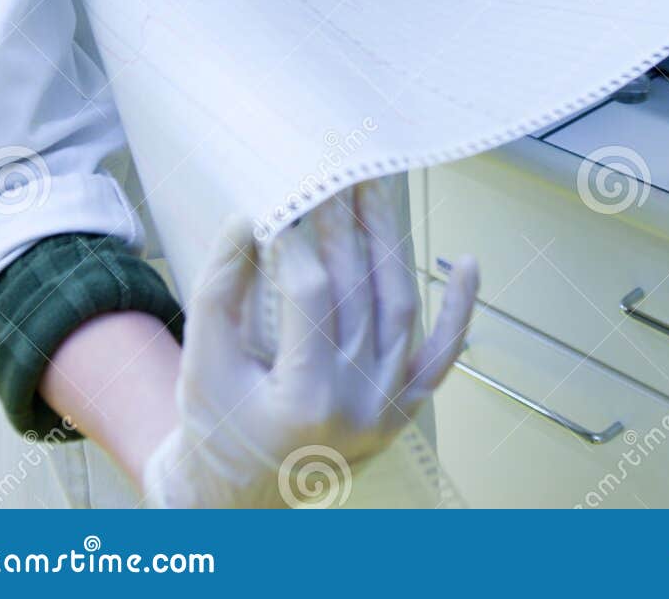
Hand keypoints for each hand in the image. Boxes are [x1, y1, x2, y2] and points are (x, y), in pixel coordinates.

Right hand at [142, 180, 478, 508]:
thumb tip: (251, 214)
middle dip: (343, 225)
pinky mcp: (399, 413)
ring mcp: (385, 412)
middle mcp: (356, 407)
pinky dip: (457, 312)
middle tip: (334, 172)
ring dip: (388, 244)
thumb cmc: (212, 423)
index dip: (294, 242)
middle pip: (357, 292)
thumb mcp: (202, 356)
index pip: (309, 295)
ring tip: (375, 190)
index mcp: (304, 400)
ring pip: (397, 309)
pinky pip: (439, 359)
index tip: (280, 202)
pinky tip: (466, 262)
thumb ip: (222, 284)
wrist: (233, 497)